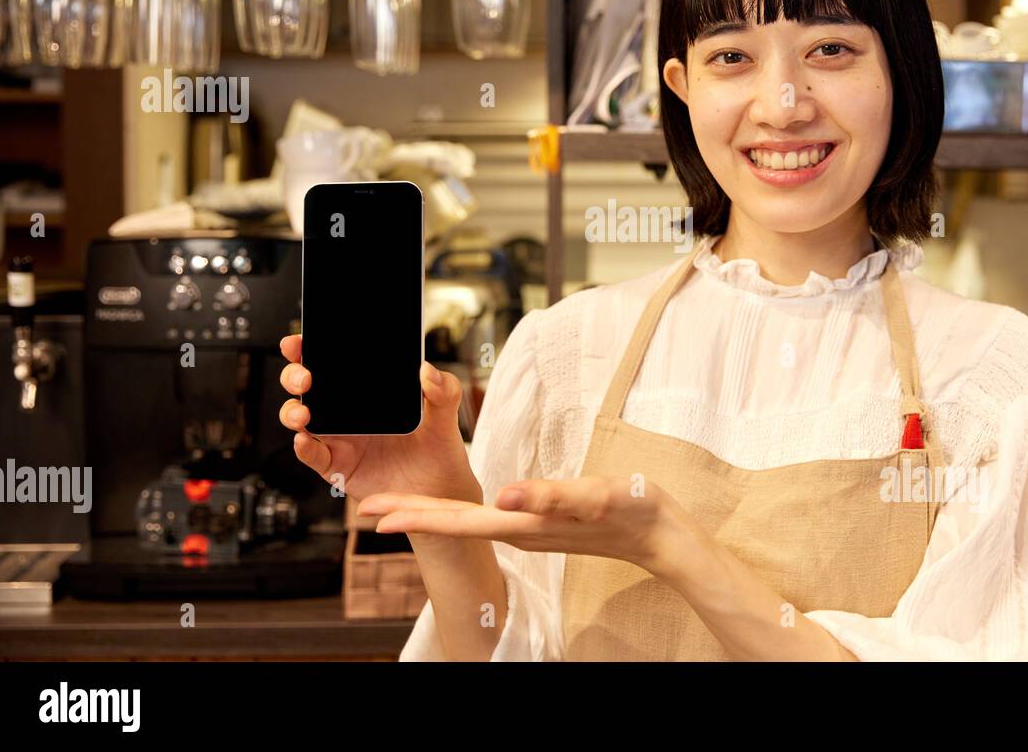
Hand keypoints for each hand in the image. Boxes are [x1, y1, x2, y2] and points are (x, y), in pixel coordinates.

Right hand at [277, 335, 480, 511]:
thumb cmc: (439, 449)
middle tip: (306, 377)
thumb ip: (443, 391)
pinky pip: (312, 455)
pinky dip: (303, 448)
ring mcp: (339, 439)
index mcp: (367, 391)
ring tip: (304, 415)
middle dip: (294, 375)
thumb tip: (428, 370)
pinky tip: (305, 441)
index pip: (332, 362)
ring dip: (292, 412)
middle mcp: (347, 412)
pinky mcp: (337, 466)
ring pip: (300, 419)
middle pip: (306, 386)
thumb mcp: (446, 416)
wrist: (440, 491)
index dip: (310, 348)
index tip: (299, 341)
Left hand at [359, 476, 694, 578]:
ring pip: (468, 519)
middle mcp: (520, 529)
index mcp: (525, 523)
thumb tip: (503, 494)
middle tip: (367, 504)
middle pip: (455, 522)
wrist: (660, 534)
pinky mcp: (541, 522)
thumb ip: (551, 497)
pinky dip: (461, 509)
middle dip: (410, 513)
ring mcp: (529, 528)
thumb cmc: (633, 511)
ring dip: (431, 511)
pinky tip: (457, 503)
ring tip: (397, 503)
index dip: (416, 516)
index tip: (376, 514)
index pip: (460, 521)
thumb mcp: (595, 496)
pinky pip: (488, 515)